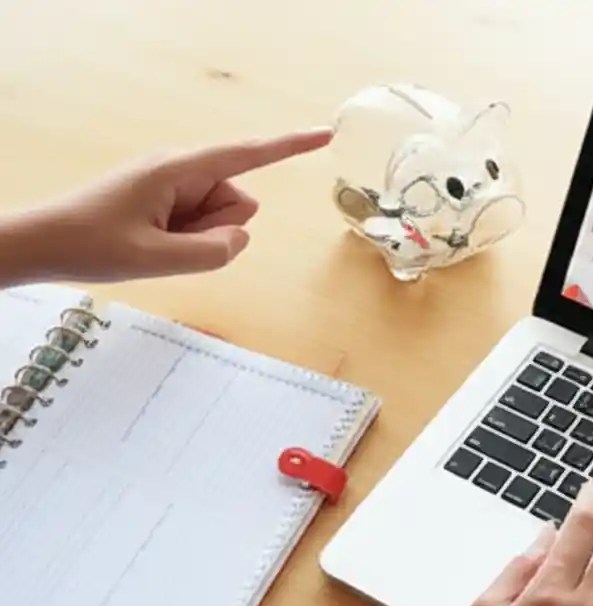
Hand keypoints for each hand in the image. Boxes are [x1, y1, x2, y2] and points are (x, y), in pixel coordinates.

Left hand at [0, 128, 330, 285]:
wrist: (42, 245)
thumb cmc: (91, 244)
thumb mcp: (156, 258)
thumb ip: (213, 252)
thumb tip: (240, 237)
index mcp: (180, 170)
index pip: (249, 154)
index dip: (290, 146)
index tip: (326, 135)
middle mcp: (182, 171)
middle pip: (237, 201)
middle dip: (219, 229)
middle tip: (170, 244)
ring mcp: (175, 185)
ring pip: (222, 218)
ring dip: (200, 239)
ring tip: (156, 245)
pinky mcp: (167, 201)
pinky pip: (203, 225)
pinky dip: (188, 241)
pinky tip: (152, 244)